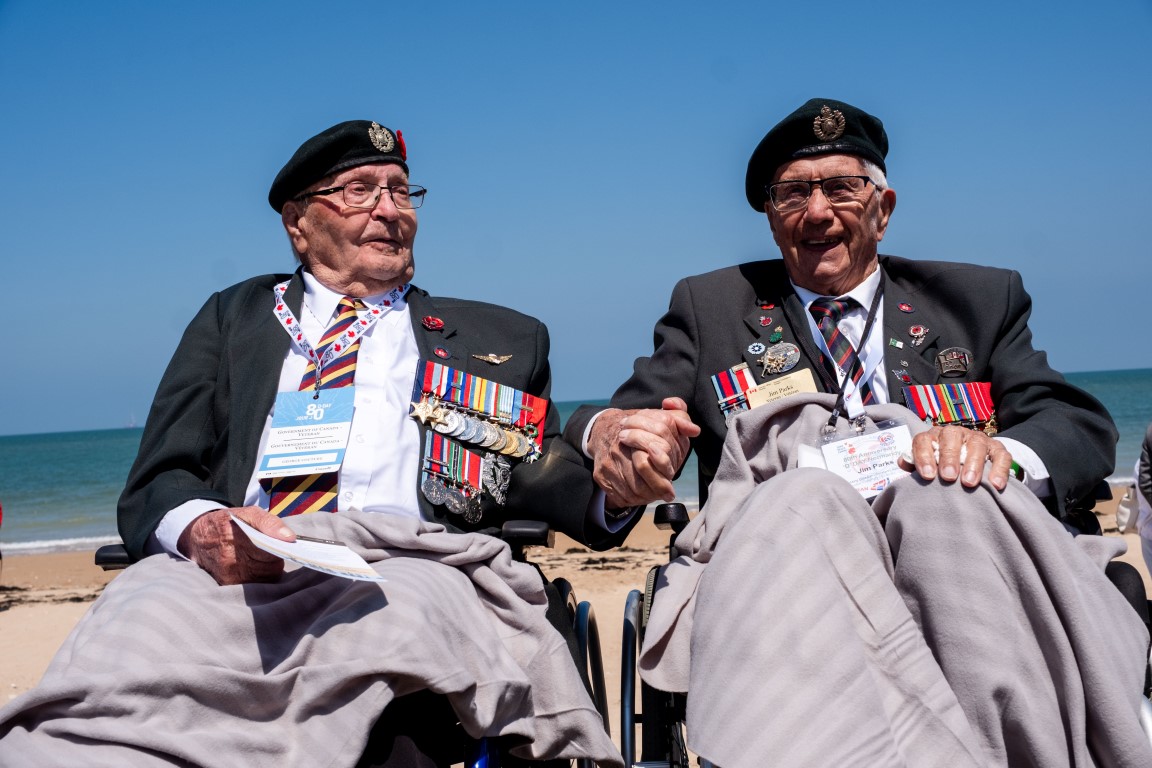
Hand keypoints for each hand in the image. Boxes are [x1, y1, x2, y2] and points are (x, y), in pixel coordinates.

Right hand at [177, 506, 294, 585]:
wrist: (198, 538)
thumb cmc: (228, 523)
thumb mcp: (247, 513)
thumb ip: (269, 523)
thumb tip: (289, 538)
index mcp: (235, 538)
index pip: (270, 551)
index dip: (281, 549)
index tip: (286, 546)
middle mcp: (230, 560)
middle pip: (271, 567)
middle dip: (274, 559)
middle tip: (269, 550)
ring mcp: (228, 576)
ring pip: (265, 578)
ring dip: (268, 570)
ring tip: (260, 558)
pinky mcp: (228, 586)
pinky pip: (255, 585)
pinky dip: (259, 578)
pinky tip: (254, 567)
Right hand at [587, 397, 700, 507]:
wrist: (604, 430)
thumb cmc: (638, 427)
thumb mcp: (659, 417)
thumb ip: (679, 419)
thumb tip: (694, 430)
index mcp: (635, 430)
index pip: (655, 449)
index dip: (665, 465)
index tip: (671, 476)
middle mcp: (620, 447)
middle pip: (644, 472)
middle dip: (659, 485)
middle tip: (669, 492)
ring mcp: (608, 463)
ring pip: (633, 489)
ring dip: (648, 495)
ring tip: (657, 493)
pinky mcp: (600, 476)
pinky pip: (620, 496)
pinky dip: (634, 499)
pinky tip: (642, 495)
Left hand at [898, 425, 1014, 490]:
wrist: (970, 465)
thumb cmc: (942, 467)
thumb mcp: (928, 465)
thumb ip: (914, 464)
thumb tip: (903, 463)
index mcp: (934, 437)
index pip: (924, 440)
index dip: (924, 456)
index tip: (927, 475)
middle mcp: (956, 434)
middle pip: (951, 438)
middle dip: (949, 457)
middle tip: (948, 477)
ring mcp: (978, 440)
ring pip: (976, 444)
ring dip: (973, 463)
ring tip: (969, 483)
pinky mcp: (998, 449)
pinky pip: (1001, 456)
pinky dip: (999, 469)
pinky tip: (995, 485)